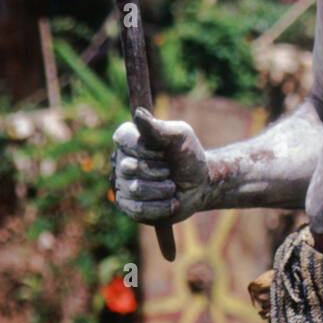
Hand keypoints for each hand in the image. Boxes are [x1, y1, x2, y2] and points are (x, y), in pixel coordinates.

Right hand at [112, 107, 208, 223]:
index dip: (145, 147)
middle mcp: (121, 161)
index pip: (122, 138)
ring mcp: (122, 185)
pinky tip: (172, 202)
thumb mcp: (180, 137)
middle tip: (170, 170)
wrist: (201, 185)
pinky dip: (161, 206)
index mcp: (129, 140)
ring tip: (173, 186)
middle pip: (130, 167)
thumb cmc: (188, 156)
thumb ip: (158, 128)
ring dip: (163, 189)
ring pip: (135, 189)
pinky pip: (138, 209)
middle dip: (159, 170)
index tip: (163, 151)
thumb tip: (138, 113)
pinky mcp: (128, 207)